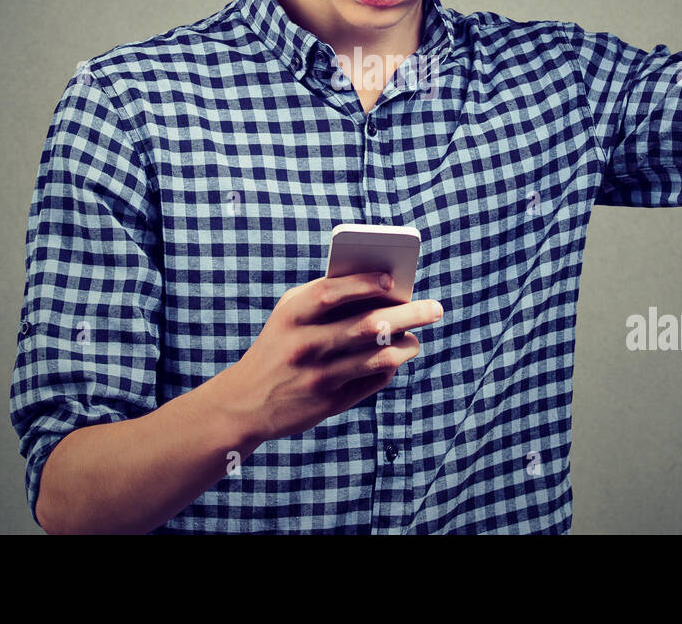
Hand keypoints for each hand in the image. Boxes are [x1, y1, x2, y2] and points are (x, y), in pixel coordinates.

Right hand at [228, 271, 443, 440]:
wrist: (245, 402)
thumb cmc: (279, 344)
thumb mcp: (290, 315)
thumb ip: (327, 297)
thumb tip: (385, 287)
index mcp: (292, 315)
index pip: (331, 292)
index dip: (363, 283)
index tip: (392, 279)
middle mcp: (305, 345)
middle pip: (369, 325)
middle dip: (409, 314)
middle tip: (435, 308)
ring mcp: (319, 376)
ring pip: (379, 358)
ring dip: (406, 345)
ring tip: (415, 340)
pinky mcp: (330, 403)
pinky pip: (374, 381)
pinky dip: (389, 368)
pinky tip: (393, 358)